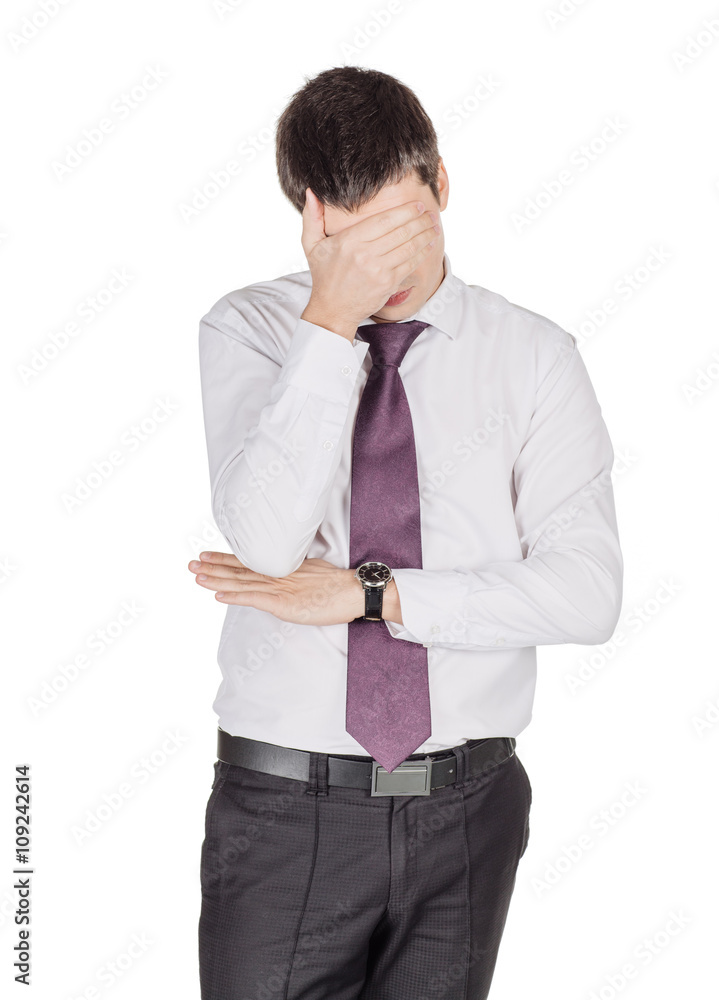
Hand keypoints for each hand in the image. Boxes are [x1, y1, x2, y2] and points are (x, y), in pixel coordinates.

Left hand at [187, 551, 364, 625]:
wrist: (355, 591)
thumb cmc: (340, 587)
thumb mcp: (313, 576)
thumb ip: (295, 577)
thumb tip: (285, 580)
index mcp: (285, 568)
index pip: (250, 562)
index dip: (227, 559)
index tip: (207, 555)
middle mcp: (278, 574)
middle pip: (241, 569)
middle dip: (214, 566)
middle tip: (192, 563)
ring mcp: (281, 588)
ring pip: (242, 582)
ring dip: (217, 580)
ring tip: (197, 576)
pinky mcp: (284, 603)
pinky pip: (255, 598)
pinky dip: (235, 596)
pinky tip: (218, 595)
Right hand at [300, 188, 438, 335]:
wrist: (333, 310)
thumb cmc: (324, 275)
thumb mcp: (311, 245)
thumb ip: (311, 217)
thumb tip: (311, 191)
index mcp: (349, 241)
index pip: (384, 220)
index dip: (405, 211)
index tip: (417, 205)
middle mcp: (365, 255)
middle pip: (401, 231)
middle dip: (420, 221)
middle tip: (430, 214)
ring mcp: (379, 270)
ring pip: (409, 246)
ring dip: (425, 235)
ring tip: (434, 226)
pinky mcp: (388, 284)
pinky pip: (410, 264)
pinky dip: (422, 252)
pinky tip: (429, 244)